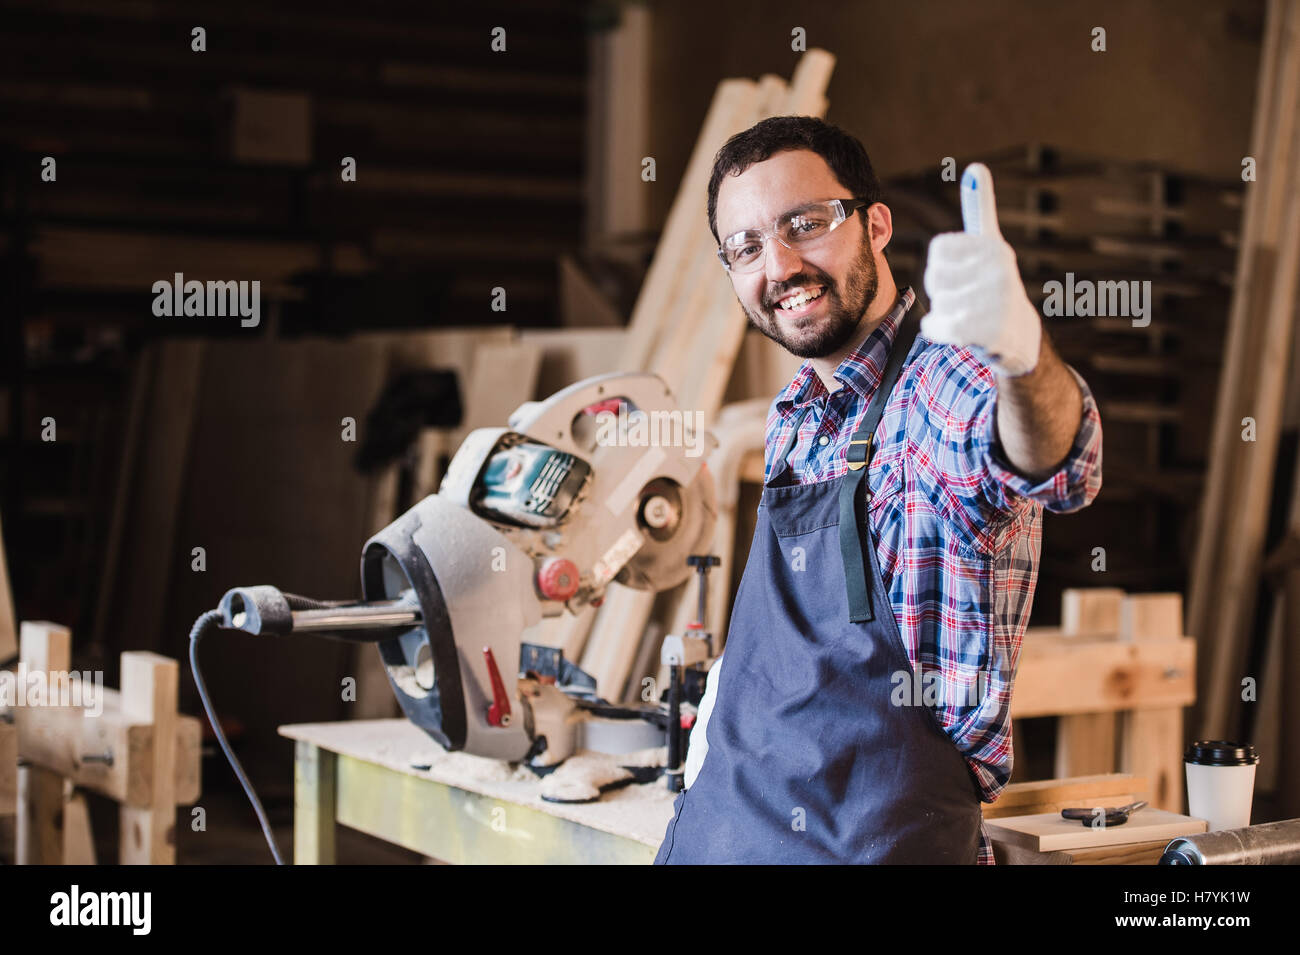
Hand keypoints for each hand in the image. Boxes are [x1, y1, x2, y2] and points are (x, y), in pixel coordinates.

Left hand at [921, 163, 1041, 375]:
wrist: (1018, 336)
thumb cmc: (993, 286)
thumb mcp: (990, 246)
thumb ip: (980, 210)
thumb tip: (976, 166)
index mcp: (993, 247)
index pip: (938, 249)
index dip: (941, 265)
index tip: (962, 272)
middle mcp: (999, 269)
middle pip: (933, 277)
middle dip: (941, 292)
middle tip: (966, 298)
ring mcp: (996, 299)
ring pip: (937, 304)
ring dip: (943, 314)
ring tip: (969, 314)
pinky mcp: (989, 329)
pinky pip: (937, 326)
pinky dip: (939, 331)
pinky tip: (960, 332)